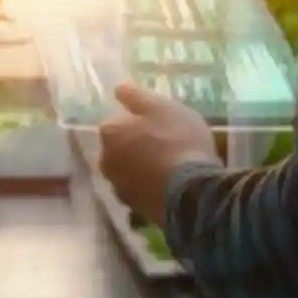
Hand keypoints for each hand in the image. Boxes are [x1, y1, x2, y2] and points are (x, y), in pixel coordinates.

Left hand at [98, 82, 222, 226]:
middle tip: (165, 142)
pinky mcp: (134, 208)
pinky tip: (170, 184)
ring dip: (142, 166)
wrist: (191, 193)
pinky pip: (140, 190)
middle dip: (136, 145)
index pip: (117, 121)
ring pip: (128, 170)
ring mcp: (118, 187)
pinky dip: (150, 185)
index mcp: (109, 132)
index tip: (158, 122)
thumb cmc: (178, 140)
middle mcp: (105, 160)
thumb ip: (136, 96)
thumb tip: (118, 88)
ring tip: (170, 165)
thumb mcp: (162, 107)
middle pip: (120, 147)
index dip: (138, 120)